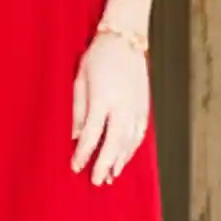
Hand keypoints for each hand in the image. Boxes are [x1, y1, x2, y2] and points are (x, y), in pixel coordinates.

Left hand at [71, 33, 150, 185]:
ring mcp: (136, 106)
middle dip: (104, 164)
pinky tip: (125, 158)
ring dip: (120, 160)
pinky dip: (132, 148)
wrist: (125, 38)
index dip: (83, 153)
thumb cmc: (98, 57)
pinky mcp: (145, 105)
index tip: (76, 167)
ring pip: (130, 141)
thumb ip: (78, 109)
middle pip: (114, 143)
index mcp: (102, 98)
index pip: (92, 134)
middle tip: (97, 182)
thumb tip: (76, 136)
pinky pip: (139, 133)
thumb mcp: (80, 79)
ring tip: (111, 176)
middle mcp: (122, 105)